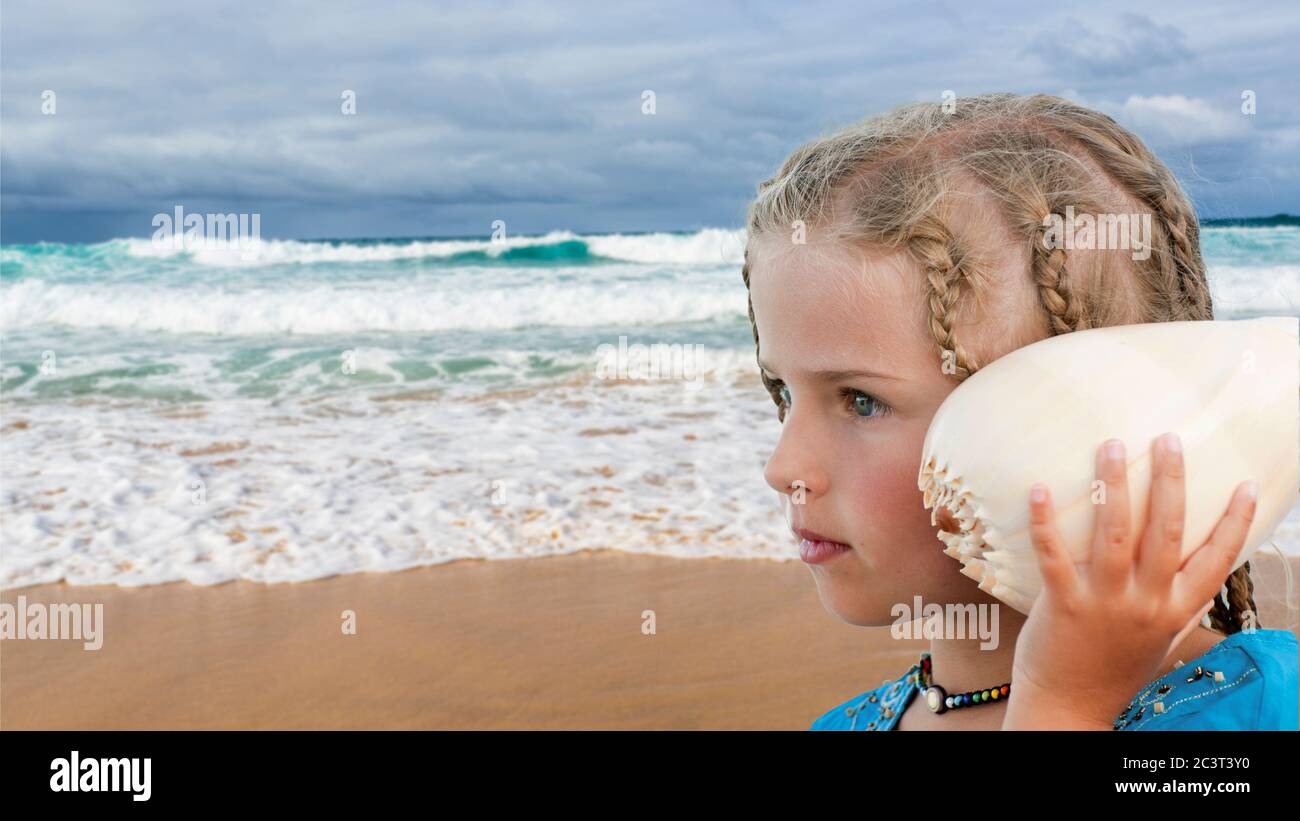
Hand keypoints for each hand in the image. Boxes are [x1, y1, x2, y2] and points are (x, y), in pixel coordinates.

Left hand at [1002, 432, 1258, 729]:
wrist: (1069, 706)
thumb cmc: (1112, 666)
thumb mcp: (1157, 635)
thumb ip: (1172, 598)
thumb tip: (1186, 560)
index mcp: (1175, 609)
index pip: (1216, 559)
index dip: (1236, 521)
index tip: (1246, 483)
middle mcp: (1147, 603)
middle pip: (1168, 532)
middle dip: (1171, 480)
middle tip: (1169, 439)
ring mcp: (1106, 602)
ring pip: (1116, 534)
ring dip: (1115, 485)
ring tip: (1112, 445)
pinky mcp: (1064, 605)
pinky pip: (1055, 555)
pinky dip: (1046, 521)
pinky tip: (1039, 488)